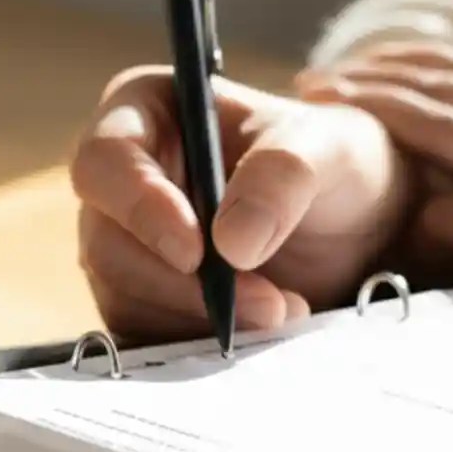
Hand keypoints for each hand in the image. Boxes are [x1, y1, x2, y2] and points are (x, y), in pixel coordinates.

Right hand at [69, 65, 411, 341]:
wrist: (347, 222)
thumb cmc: (325, 161)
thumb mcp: (326, 148)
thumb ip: (282, 175)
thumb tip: (231, 242)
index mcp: (145, 113)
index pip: (104, 159)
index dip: (139, 206)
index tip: (196, 253)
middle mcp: (120, 177)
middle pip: (105, 240)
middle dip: (182, 284)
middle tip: (265, 303)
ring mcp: (124, 240)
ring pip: (120, 293)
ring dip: (198, 316)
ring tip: (279, 310)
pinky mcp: (139, 295)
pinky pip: (141, 330)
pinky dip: (197, 338)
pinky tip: (253, 327)